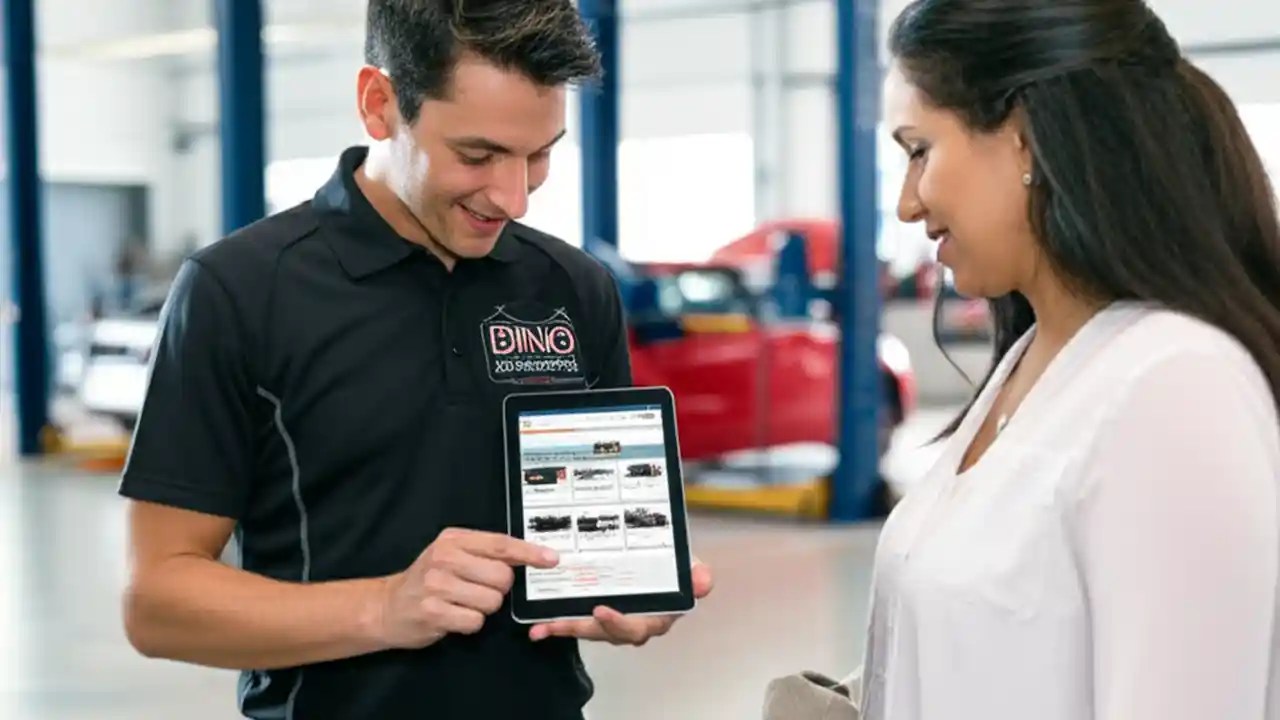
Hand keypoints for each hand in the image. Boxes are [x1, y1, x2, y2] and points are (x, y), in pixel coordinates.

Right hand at [374, 527, 558, 649]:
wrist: (387, 606)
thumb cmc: (428, 580)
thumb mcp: (452, 555)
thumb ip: (485, 553)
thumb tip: (530, 556)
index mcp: (453, 539)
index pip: (501, 544)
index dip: (529, 552)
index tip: (551, 559)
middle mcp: (445, 558)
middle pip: (502, 576)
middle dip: (499, 589)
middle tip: (477, 590)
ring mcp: (437, 585)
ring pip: (492, 601)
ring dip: (483, 609)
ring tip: (461, 604)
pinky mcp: (433, 612)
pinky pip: (475, 621)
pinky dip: (469, 624)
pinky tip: (452, 616)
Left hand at [528, 559, 713, 645]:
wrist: (658, 561)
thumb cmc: (672, 567)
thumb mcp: (688, 564)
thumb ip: (696, 572)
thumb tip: (703, 581)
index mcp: (658, 615)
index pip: (641, 625)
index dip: (620, 623)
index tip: (602, 611)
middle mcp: (635, 623)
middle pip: (608, 632)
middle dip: (585, 628)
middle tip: (565, 620)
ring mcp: (614, 621)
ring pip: (589, 629)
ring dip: (566, 628)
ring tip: (544, 627)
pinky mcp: (595, 615)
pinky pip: (577, 622)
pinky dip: (557, 625)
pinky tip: (538, 627)